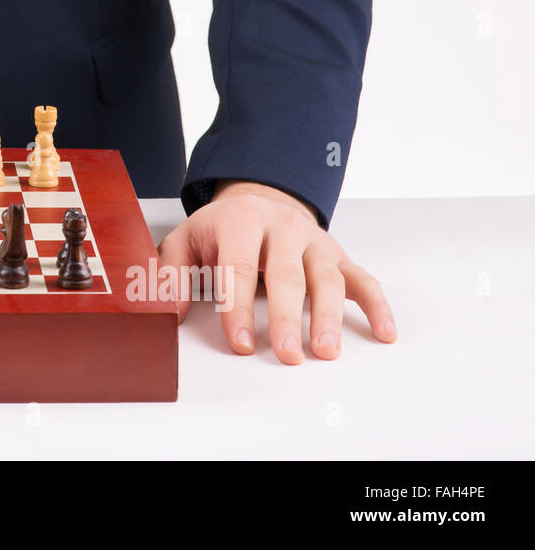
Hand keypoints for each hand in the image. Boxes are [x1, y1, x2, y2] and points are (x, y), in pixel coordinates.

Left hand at [157, 180, 396, 363]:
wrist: (258, 198)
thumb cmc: (220, 230)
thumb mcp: (185, 241)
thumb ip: (171, 274)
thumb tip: (167, 314)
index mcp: (240, 221)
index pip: (238, 266)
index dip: (238, 306)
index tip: (240, 342)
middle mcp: (282, 226)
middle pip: (286, 273)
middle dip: (287, 316)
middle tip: (286, 354)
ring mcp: (314, 240)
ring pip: (326, 277)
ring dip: (329, 316)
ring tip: (325, 351)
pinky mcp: (338, 254)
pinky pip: (363, 279)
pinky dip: (377, 305)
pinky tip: (384, 333)